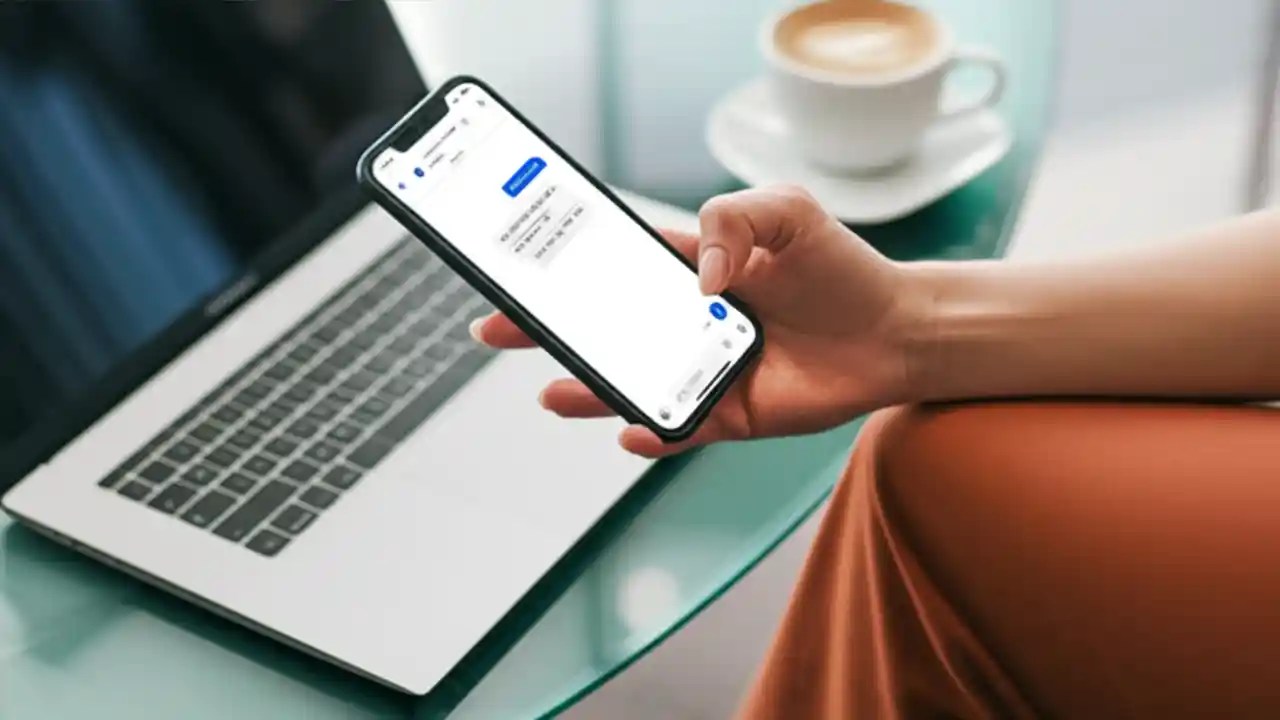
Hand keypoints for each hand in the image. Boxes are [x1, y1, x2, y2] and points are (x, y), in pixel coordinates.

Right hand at [471, 186, 924, 456]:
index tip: (515, 266)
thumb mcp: (787, 211)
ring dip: (589, 390)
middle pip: (602, 329)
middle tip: (497, 330)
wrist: (897, 330)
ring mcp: (703, 371)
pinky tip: (635, 429)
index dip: (560, 267)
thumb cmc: (840, 268)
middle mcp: (685, 324)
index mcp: (688, 271)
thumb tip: (697, 277)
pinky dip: (655, 434)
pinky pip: (682, 429)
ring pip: (631, 385)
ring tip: (553, 392)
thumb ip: (732, 218)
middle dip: (547, 330)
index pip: (610, 268)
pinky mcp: (731, 414)